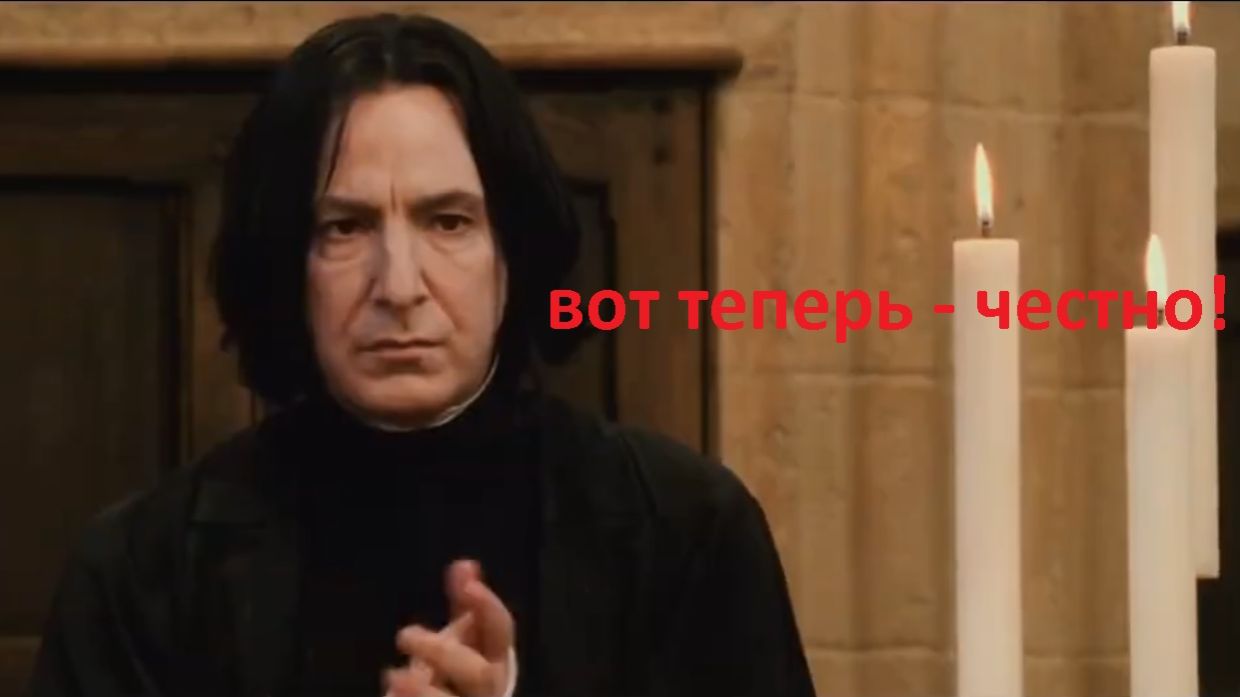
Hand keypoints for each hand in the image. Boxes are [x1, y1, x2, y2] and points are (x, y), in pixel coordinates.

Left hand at [385, 560, 515, 696]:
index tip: (468, 585)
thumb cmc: (454, 677)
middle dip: (444, 652)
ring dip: (424, 691)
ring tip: (392, 677)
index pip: (501, 631)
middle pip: (480, 673)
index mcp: (495, 661)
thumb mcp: (458, 639)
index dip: (488, 607)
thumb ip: (464, 605)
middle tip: (404, 635)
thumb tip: (466, 564)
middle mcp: (490, 691)